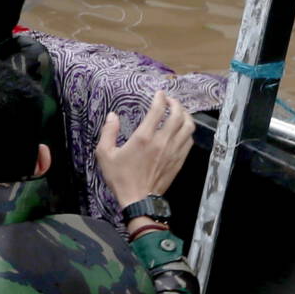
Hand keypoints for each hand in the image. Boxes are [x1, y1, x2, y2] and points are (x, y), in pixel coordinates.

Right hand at [94, 91, 195, 206]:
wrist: (138, 200)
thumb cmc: (120, 177)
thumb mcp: (105, 154)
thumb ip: (108, 132)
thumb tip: (112, 116)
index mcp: (143, 137)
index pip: (158, 110)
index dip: (160, 98)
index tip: (159, 93)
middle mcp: (162, 141)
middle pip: (178, 115)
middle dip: (176, 104)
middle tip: (170, 100)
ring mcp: (173, 151)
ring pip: (188, 127)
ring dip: (185, 116)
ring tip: (179, 112)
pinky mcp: (179, 160)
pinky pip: (189, 140)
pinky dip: (187, 131)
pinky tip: (181, 130)